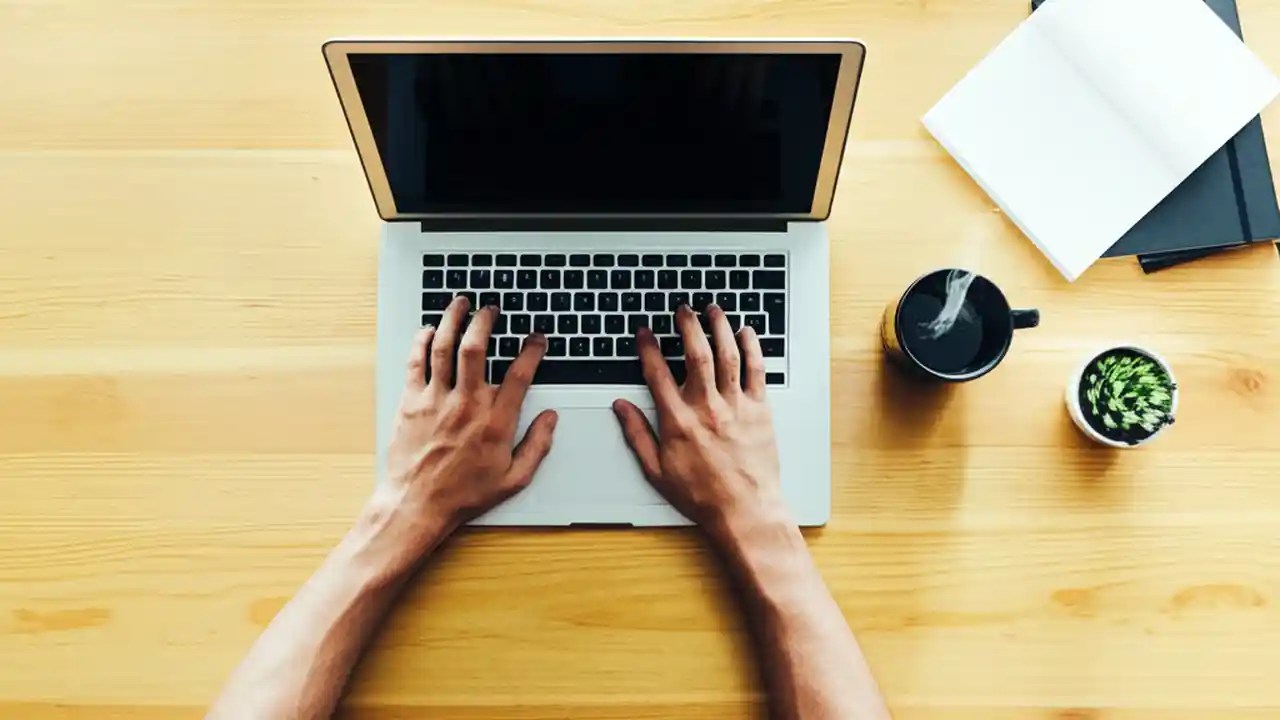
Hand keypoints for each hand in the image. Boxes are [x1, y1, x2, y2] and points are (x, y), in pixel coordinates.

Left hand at [375, 297, 557, 556]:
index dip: (531, 350)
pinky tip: (429, 330)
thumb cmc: (464, 494)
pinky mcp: (411, 403)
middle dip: (485, 322)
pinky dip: (422, 341)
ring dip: (453, 320)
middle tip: (491, 309)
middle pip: (476, 349)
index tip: (536, 338)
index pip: (519, 374)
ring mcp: (436, 400)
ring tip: (460, 303)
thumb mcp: (513, 478)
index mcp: (495, 422)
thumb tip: (551, 419)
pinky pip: (415, 363)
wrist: (417, 505)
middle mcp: (466, 405)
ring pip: (444, 348)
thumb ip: (537, 446)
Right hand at [612, 304, 789, 542]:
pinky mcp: (760, 410)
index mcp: (678, 421)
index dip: (648, 347)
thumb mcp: (657, 470)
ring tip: (713, 309)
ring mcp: (736, 406)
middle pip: (696, 354)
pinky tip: (747, 332)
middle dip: (687, 325)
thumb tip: (621, 407)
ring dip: (719, 327)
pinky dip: (752, 347)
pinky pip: (757, 370)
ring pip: (727, 355)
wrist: (744, 510)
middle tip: (682, 309)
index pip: (657, 373)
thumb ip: (637, 434)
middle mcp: (707, 407)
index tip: (645, 332)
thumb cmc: (702, 495)